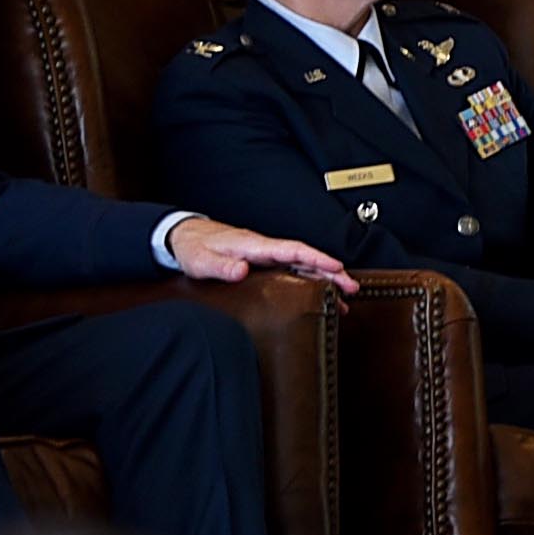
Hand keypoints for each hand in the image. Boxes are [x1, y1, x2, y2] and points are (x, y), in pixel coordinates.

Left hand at [166, 218, 355, 290]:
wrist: (182, 237)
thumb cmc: (192, 248)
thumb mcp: (201, 260)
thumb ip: (222, 265)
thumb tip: (242, 270)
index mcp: (253, 245)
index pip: (292, 249)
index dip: (316, 258)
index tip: (336, 268)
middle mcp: (263, 248)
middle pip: (304, 258)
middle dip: (330, 271)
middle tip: (351, 289)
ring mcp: (263, 255)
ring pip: (300, 265)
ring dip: (323, 278)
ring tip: (342, 298)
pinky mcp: (260, 263)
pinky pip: (290, 270)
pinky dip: (307, 280)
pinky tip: (316, 292)